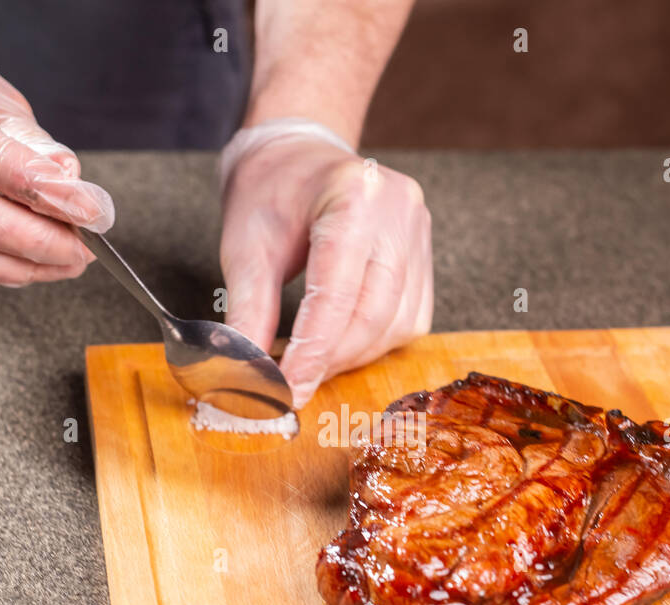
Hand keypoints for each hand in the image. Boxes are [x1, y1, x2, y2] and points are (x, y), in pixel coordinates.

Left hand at [219, 121, 432, 407]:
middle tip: (294, 384)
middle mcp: (397, 210)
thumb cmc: (268, 191)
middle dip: (332, 359)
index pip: (338, 293)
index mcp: (352, 195)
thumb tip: (248, 374)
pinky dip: (375, 341)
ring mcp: (418, 229)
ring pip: (398, 322)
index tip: (287, 388)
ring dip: (354, 355)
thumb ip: (249, 312)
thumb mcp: (245, 248)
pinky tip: (342, 343)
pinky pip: (411, 316)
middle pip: (374, 313)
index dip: (313, 351)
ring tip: (313, 362)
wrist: (296, 151)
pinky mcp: (424, 251)